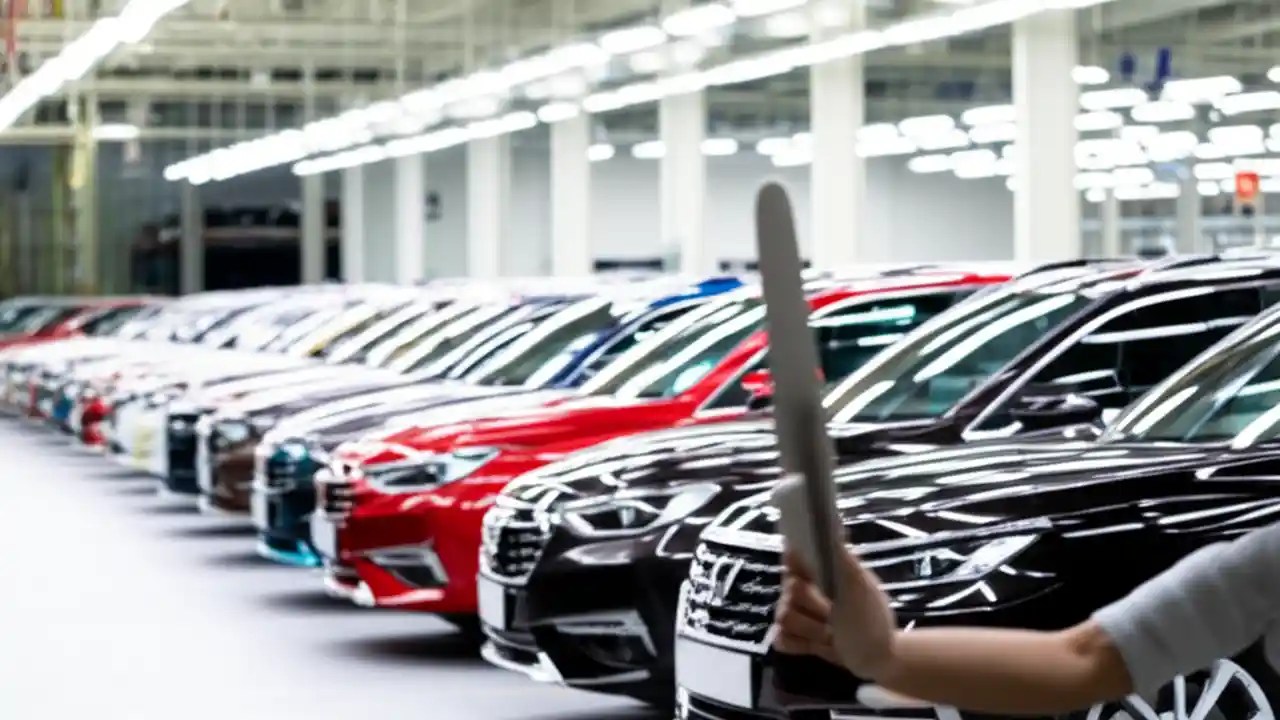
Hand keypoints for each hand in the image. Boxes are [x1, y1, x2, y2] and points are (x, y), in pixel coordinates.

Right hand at [772, 548, 897, 678]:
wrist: (876, 656)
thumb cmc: (870, 616)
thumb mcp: (860, 585)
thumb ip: (840, 556)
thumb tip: (829, 522)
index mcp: (815, 569)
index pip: (791, 556)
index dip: (800, 568)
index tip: (814, 579)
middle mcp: (798, 587)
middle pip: (790, 591)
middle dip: (817, 607)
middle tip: (837, 613)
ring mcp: (792, 612)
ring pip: (784, 618)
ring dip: (814, 630)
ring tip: (833, 633)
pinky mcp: (789, 637)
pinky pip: (780, 638)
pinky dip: (800, 644)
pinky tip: (817, 645)